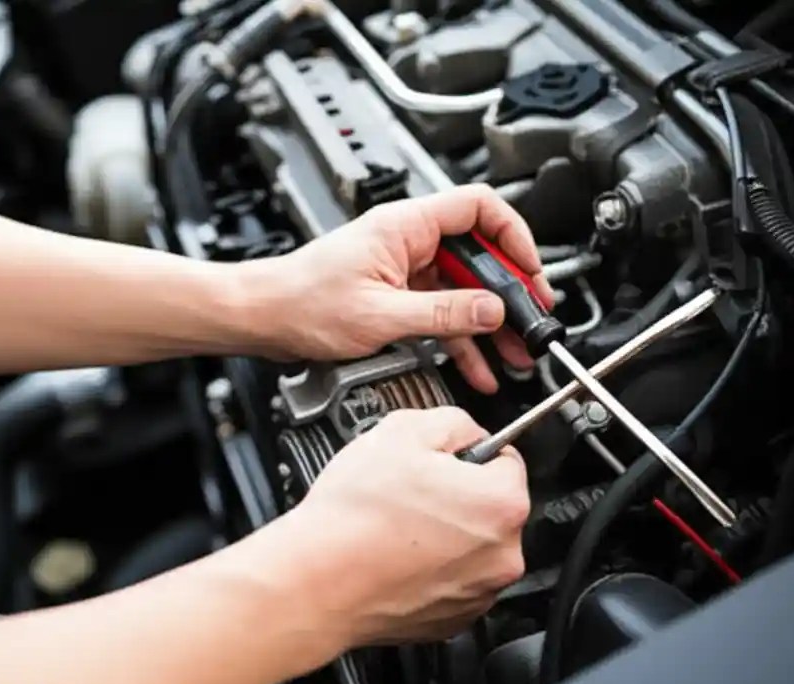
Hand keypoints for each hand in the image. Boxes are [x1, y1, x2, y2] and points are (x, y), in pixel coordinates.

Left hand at [254, 185, 551, 393]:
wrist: (263, 317)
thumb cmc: (302, 302)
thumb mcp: (382, 315)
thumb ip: (444, 313)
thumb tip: (491, 311)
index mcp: (406, 225)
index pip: (480, 208)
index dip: (514, 237)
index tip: (530, 273)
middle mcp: (409, 240)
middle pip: (479, 255)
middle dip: (508, 293)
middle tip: (529, 323)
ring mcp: (404, 266)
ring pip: (464, 289)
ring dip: (489, 323)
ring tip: (512, 355)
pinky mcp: (397, 293)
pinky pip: (442, 311)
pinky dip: (461, 338)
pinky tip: (477, 365)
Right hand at [271, 407, 529, 646]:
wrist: (317, 582)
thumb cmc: (355, 515)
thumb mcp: (402, 431)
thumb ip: (452, 422)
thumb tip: (467, 432)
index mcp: (502, 503)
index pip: (506, 460)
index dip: (468, 453)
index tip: (441, 460)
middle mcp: (503, 554)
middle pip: (492, 507)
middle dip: (459, 495)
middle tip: (410, 493)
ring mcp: (479, 592)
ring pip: (473, 547)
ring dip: (446, 535)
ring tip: (397, 527)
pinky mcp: (454, 619)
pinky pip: (453, 582)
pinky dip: (432, 570)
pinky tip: (396, 557)